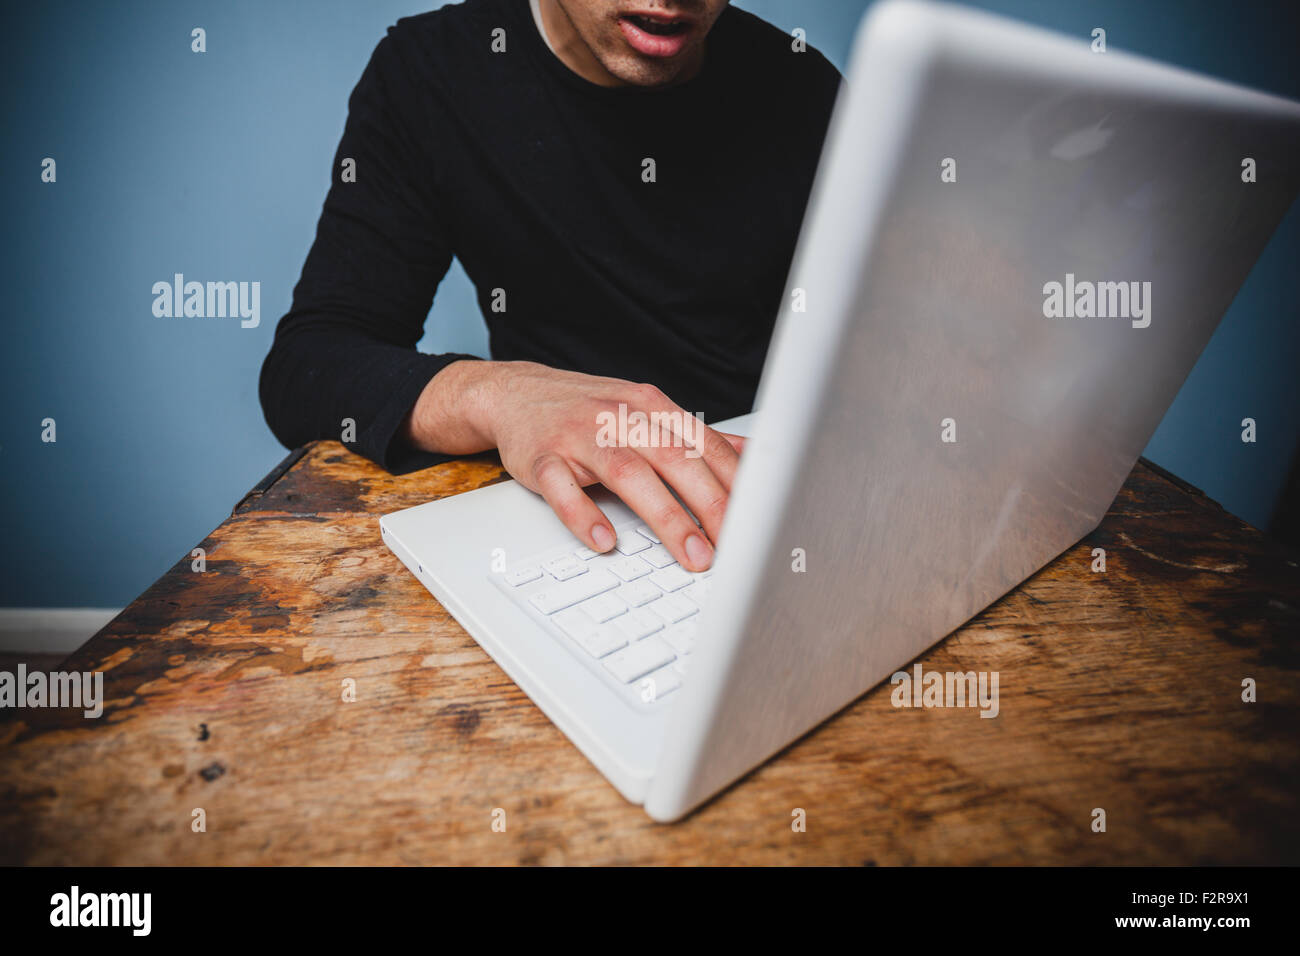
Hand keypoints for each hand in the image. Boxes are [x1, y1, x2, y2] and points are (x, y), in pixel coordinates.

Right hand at [403, 360, 744, 570]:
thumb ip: (696, 437)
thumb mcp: (645, 413)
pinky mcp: (541, 458)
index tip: (762, 520)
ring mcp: (579, 436)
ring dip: (665, 517)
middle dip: (712, 505)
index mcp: (651, 407)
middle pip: (675, 459)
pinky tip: (606, 541)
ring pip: (628, 474)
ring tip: (693, 555)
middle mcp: (619, 417)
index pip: (704, 446)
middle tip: (737, 547)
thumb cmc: (588, 410)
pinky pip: (562, 488)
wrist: (516, 394)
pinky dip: (584, 515)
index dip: (737, 484)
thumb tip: (754, 456)